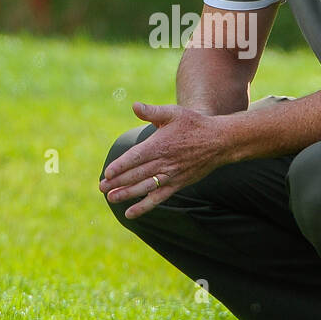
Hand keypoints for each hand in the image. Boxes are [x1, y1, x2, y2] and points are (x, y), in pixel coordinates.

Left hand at [99, 101, 230, 218]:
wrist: (219, 141)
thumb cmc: (194, 124)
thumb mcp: (173, 113)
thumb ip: (152, 112)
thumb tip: (134, 106)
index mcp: (160, 144)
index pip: (136, 157)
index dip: (121, 166)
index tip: (108, 173)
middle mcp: (164, 162)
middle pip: (137, 174)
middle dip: (118, 182)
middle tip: (101, 187)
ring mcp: (171, 175)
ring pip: (145, 187)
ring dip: (127, 194)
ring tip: (111, 198)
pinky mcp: (177, 184)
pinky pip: (158, 198)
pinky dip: (144, 206)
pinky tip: (130, 213)